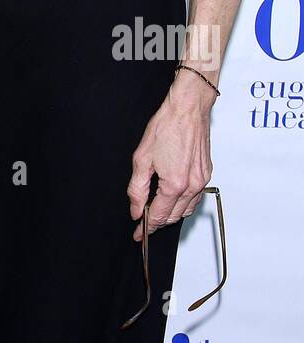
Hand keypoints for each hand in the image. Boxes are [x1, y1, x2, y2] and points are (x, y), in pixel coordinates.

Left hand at [128, 85, 212, 238]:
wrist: (188, 109)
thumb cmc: (166, 127)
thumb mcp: (142, 158)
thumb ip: (137, 188)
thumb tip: (136, 209)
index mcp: (175, 185)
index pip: (159, 217)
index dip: (146, 228)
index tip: (138, 234)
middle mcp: (192, 186)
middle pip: (174, 217)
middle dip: (158, 222)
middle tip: (143, 222)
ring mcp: (202, 180)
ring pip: (186, 210)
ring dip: (171, 214)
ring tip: (156, 210)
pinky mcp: (207, 173)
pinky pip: (195, 198)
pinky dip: (183, 203)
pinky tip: (172, 197)